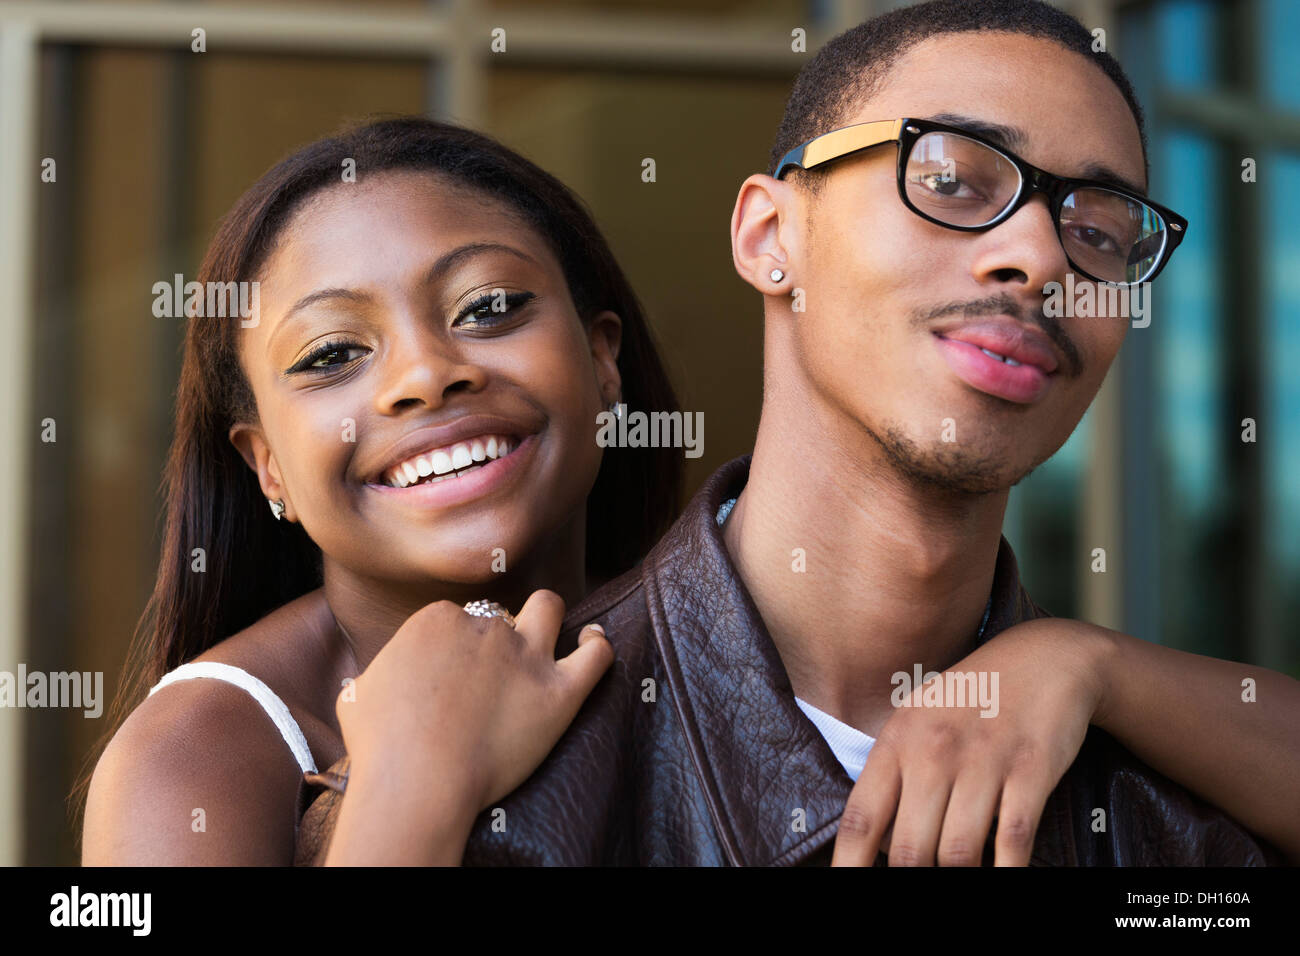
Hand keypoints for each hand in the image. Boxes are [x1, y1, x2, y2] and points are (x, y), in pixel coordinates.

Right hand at [336, 590, 612, 815]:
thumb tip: (373, 681)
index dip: (456, 648)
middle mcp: (486, 627)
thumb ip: (378, 676)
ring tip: (551, 632)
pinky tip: (594, 642)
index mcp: (438, 619)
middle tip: (489, 672)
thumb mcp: (357, 696)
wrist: (419, 782)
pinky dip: (599, 643)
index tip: (452, 676)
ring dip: (548, 616)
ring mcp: (526, 656)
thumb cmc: (381, 747)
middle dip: (494, 638)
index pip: (457, 619)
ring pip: (548, 609)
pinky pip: (596, 654)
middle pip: (499, 618)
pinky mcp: (560, 692)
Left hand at [831, 618, 1111, 866]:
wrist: (1044, 658)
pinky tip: (1001, 875)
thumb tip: (874, 843)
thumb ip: (894, 774)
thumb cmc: (972, 698)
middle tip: (919, 889)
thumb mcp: (918, 720)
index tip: (844, 886)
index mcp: (897, 741)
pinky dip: (1005, 871)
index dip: (848, 865)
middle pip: (908, 849)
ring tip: (959, 881)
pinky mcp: (1029, 771)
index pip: (861, 818)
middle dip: (909, 879)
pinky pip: (1011, 841)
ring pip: (957, 854)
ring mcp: (982, 761)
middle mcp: (933, 752)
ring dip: (958, 879)